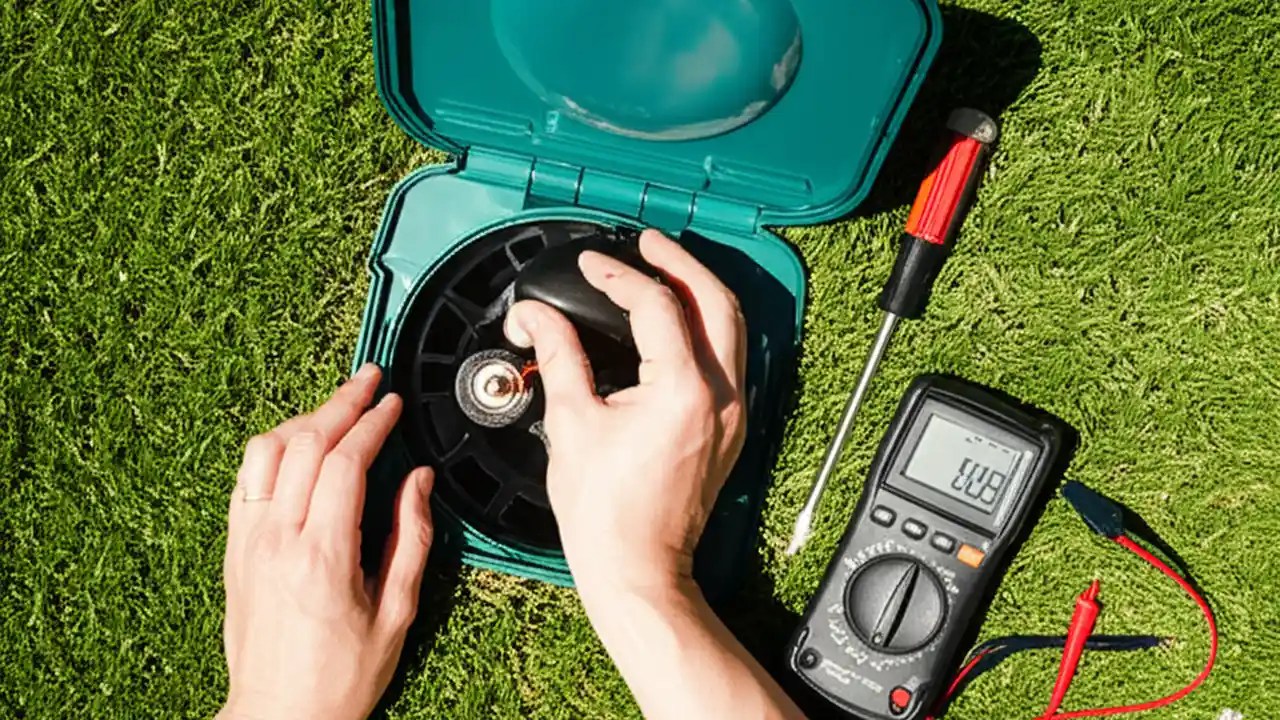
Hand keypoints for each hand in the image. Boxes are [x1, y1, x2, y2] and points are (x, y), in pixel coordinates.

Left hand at [219, 364, 433, 719]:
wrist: (279, 716)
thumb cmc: (340, 677)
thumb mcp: (396, 613)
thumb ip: (409, 538)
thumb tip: (417, 480)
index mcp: (322, 556)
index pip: (346, 461)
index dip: (373, 423)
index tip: (393, 404)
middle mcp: (277, 540)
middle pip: (305, 443)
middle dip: (341, 402)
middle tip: (369, 380)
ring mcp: (248, 542)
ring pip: (266, 451)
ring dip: (304, 419)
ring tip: (336, 408)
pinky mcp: (233, 549)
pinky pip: (246, 479)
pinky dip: (273, 449)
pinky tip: (298, 445)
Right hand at [503, 229, 745, 595]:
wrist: (637, 567)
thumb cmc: (606, 514)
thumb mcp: (571, 422)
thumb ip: (559, 355)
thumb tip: (536, 317)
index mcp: (682, 390)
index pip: (656, 306)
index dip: (618, 275)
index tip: (591, 265)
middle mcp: (719, 397)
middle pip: (716, 301)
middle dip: (680, 263)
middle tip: (647, 243)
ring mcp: (732, 413)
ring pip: (733, 326)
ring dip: (700, 290)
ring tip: (665, 268)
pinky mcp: (730, 428)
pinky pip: (731, 357)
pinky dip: (709, 325)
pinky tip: (680, 319)